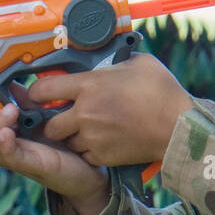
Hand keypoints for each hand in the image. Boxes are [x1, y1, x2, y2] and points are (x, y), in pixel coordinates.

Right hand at [0, 97, 110, 209]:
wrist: (88, 169)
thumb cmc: (60, 144)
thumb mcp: (36, 117)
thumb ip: (19, 100)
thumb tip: (3, 78)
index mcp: (1, 142)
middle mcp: (5, 154)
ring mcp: (18, 161)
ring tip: (3, 115)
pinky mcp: (35, 165)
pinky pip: (14, 157)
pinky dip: (7, 145)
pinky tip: (7, 133)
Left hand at [28, 53, 195, 167]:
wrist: (179, 126)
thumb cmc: (162, 92)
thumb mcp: (138, 63)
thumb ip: (114, 62)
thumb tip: (108, 59)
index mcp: (89, 85)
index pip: (42, 89)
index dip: (36, 92)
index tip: (39, 94)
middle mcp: (84, 112)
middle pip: (48, 123)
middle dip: (53, 120)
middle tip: (64, 115)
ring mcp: (92, 136)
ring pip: (66, 140)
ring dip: (72, 135)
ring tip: (88, 128)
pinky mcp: (103, 154)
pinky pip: (84, 154)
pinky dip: (89, 149)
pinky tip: (103, 140)